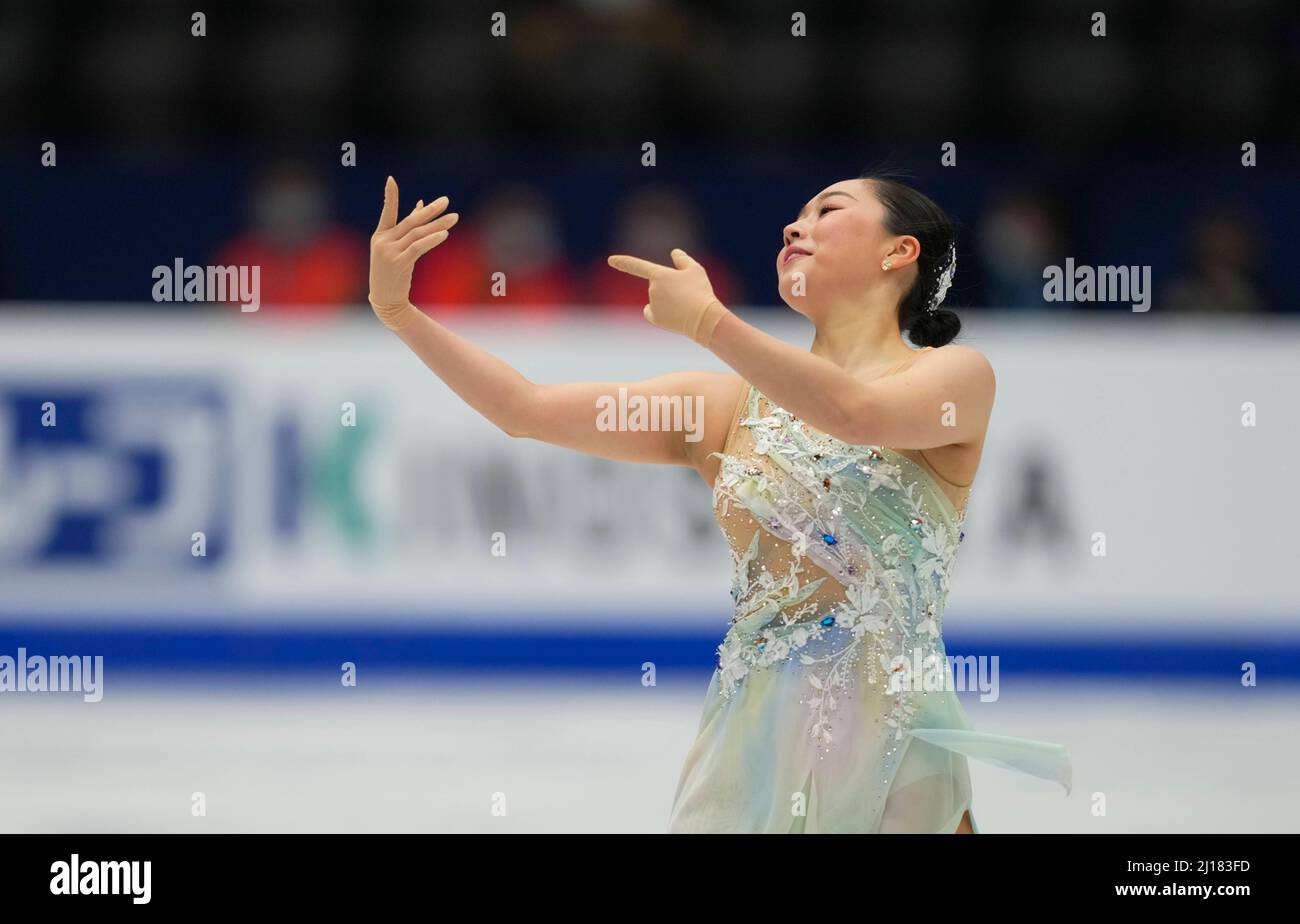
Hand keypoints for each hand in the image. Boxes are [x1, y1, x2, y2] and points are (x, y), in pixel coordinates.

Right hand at [369, 176, 458, 329]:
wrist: (386, 300)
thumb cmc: (392, 274)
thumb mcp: (397, 250)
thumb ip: (408, 227)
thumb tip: (420, 205)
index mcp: (379, 235)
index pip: (386, 211)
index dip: (389, 196)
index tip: (391, 179)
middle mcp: (382, 241)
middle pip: (410, 222)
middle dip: (429, 210)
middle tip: (446, 201)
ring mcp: (389, 252)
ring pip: (417, 234)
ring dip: (437, 225)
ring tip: (454, 218)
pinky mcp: (398, 263)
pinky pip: (418, 247)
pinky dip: (431, 240)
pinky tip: (444, 234)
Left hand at [607, 248, 730, 345]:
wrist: (704, 319)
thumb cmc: (700, 291)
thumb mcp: (695, 270)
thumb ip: (683, 260)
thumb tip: (674, 253)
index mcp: (659, 274)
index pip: (636, 266)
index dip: (623, 262)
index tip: (611, 260)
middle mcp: (652, 289)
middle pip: (657, 285)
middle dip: (668, 288)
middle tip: (687, 293)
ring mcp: (652, 304)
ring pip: (656, 299)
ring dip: (666, 300)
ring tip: (685, 305)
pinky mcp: (655, 318)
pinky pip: (652, 312)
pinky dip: (660, 312)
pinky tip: (674, 314)